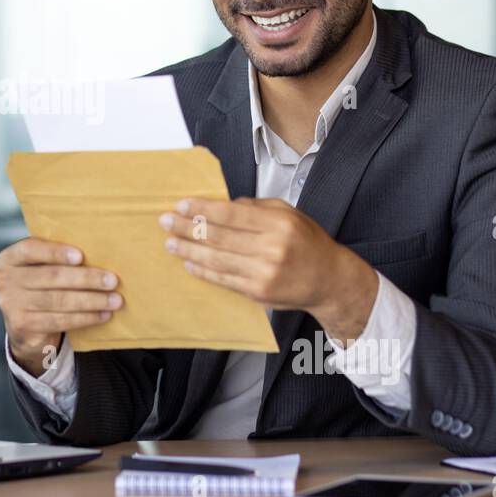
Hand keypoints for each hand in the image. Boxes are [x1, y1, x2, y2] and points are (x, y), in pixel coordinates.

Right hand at [0, 238, 122, 376]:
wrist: (26, 327)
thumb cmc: (41, 288)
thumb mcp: (41, 269)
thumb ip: (57, 260)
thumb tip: (100, 253)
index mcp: (9, 258)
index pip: (30, 249)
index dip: (55, 252)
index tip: (81, 256)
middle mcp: (4, 279)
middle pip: (51, 276)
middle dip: (86, 278)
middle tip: (113, 280)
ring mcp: (10, 304)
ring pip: (58, 300)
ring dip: (91, 300)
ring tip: (114, 300)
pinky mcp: (21, 325)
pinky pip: (59, 320)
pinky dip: (85, 318)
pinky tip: (102, 315)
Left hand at [158, 197, 378, 342]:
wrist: (329, 280)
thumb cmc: (308, 243)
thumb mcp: (288, 213)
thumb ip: (256, 207)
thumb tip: (222, 204)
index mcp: (278, 223)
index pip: (230, 213)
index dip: (202, 209)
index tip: (182, 205)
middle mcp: (271, 248)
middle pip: (218, 236)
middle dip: (187, 228)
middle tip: (166, 222)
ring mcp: (263, 273)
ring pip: (216, 259)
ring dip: (189, 251)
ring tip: (171, 244)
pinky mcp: (258, 292)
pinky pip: (223, 280)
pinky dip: (204, 271)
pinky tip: (190, 264)